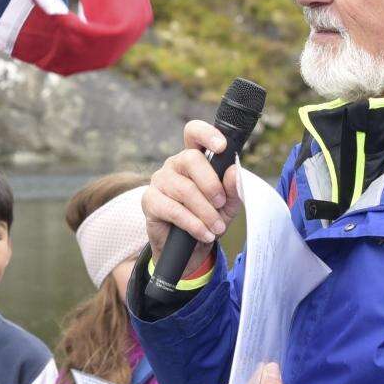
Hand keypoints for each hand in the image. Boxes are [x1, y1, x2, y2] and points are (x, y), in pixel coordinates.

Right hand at [144, 120, 241, 275]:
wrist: (189, 250)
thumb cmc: (208, 220)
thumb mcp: (227, 206)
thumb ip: (233, 189)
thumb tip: (234, 171)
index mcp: (194, 159)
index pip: (194, 133)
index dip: (207, 134)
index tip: (222, 146)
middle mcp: (174, 164)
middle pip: (190, 158)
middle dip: (211, 183)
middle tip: (221, 204)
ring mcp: (159, 181)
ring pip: (185, 189)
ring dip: (205, 212)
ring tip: (216, 228)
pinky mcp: (150, 201)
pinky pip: (173, 209)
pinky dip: (193, 224)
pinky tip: (204, 233)